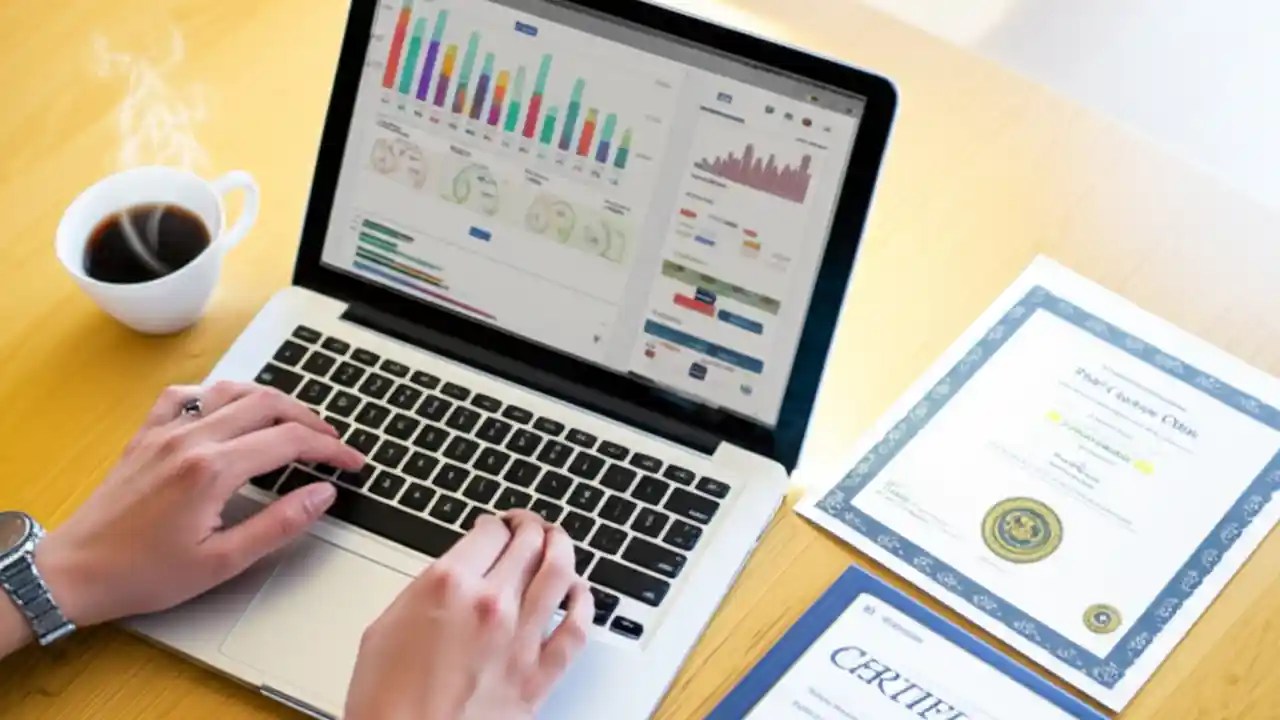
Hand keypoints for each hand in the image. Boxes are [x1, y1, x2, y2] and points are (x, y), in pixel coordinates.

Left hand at [34, 382, 364, 627]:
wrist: (75, 573)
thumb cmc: (143, 574)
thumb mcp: (222, 562)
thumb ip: (279, 524)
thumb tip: (321, 495)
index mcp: (212, 470)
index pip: (290, 441)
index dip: (330, 448)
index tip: (351, 461)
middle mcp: (190, 439)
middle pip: (267, 404)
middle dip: (310, 419)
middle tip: (331, 442)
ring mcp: (165, 431)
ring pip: (232, 391)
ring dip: (271, 401)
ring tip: (293, 422)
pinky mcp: (146, 435)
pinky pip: (187, 396)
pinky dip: (218, 395)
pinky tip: (229, 410)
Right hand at [345, 510, 593, 719]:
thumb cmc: (385, 703)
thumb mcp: (385, 627)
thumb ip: (425, 593)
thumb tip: (451, 579)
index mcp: (447, 585)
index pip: (491, 532)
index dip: (496, 524)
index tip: (495, 528)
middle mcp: (490, 604)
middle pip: (529, 544)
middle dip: (531, 528)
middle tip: (529, 527)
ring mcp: (520, 639)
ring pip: (559, 573)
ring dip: (562, 549)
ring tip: (559, 542)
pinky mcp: (539, 676)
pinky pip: (577, 629)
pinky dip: (584, 603)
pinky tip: (579, 594)